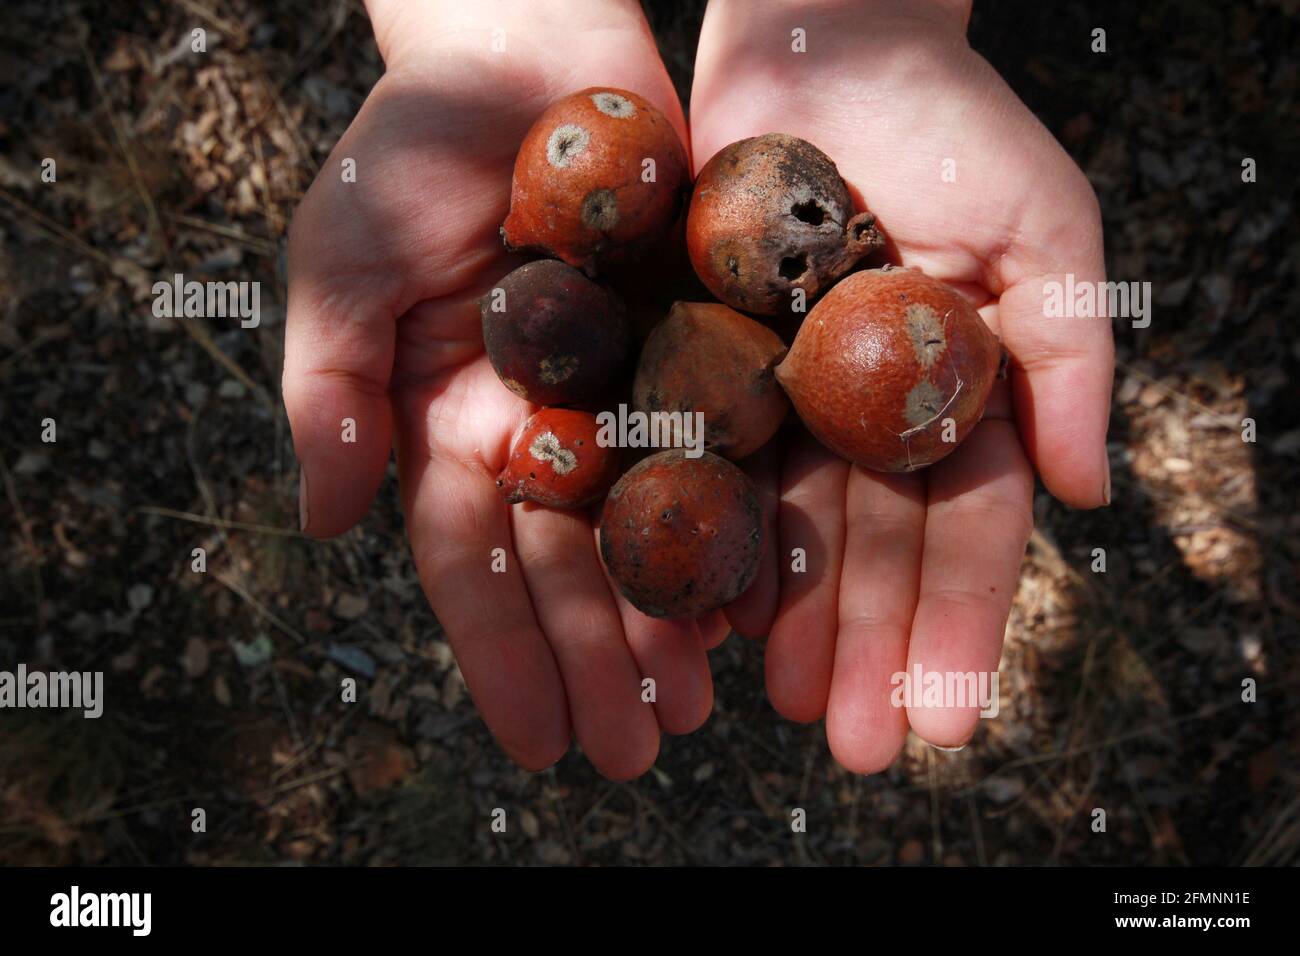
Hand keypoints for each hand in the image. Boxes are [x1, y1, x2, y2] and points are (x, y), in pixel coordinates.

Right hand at [283, 0, 723, 778]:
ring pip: (649, 533)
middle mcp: (538, 431)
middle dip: (600, 665)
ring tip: (702, 710)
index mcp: (448, 424)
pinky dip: (736, 530)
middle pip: (572, 570)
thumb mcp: (344, 258)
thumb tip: (317, 519)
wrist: (530, 49)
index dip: (504, 654)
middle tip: (640, 754)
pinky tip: (758, 603)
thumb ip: (328, 384)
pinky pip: (719, 457)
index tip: (536, 743)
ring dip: (669, 625)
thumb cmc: (417, 146)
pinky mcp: (693, 356)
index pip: (474, 565)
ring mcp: (619, 400)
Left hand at [692, 0, 1112, 768]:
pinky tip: (699, 614)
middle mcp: (867, 415)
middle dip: (866, 650)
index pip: (965, 534)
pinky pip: (702, 466)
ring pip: (786, 530)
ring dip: (786, 622)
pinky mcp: (704, 361)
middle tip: (851, 749)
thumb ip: (1065, 361)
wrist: (820, 37)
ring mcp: (783, 395)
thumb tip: (1090, 498)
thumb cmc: (951, 121)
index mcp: (954, 398)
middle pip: (869, 553)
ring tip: (775, 706)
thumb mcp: (1045, 231)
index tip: (948, 724)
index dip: (958, 629)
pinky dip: (702, 538)